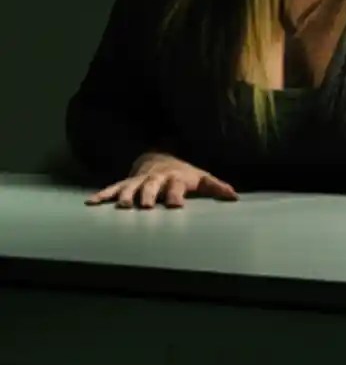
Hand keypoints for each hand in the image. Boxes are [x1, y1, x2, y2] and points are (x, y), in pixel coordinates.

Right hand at [86, 152, 238, 208]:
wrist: (160, 156)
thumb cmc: (184, 174)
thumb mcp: (202, 178)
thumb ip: (216, 187)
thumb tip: (235, 197)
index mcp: (175, 178)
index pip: (176, 186)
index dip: (176, 195)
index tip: (176, 206)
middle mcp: (155, 179)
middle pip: (151, 187)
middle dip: (148, 196)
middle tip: (144, 207)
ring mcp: (139, 181)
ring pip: (130, 188)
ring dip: (125, 197)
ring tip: (120, 207)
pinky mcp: (126, 183)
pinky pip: (112, 188)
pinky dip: (102, 194)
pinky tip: (91, 203)